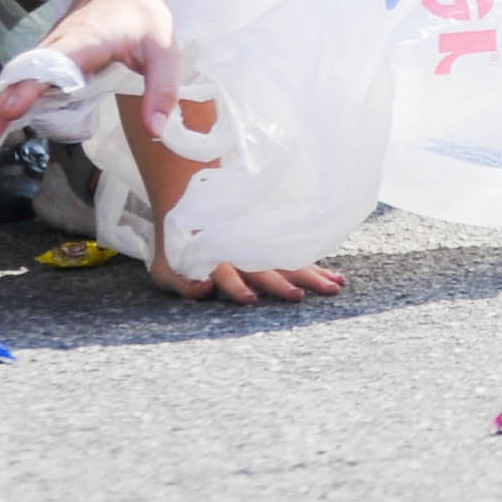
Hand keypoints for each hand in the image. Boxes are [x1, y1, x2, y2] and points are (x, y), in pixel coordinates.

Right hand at [0, 0, 177, 144]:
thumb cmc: (141, 15)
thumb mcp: (163, 51)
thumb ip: (161, 91)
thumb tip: (155, 132)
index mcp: (86, 41)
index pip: (53, 63)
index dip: (32, 85)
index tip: (14, 108)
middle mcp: (59, 43)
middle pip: (26, 71)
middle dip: (8, 101)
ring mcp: (50, 46)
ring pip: (21, 72)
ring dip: (5, 99)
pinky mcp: (48, 52)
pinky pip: (25, 73)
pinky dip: (12, 92)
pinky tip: (5, 116)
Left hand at [153, 253, 344, 306]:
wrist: (190, 201)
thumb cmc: (176, 247)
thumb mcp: (166, 270)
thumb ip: (183, 283)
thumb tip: (205, 288)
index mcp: (216, 261)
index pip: (227, 276)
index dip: (236, 287)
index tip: (249, 300)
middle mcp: (241, 253)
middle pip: (265, 270)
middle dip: (283, 284)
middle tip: (301, 298)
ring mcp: (258, 247)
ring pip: (286, 261)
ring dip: (310, 275)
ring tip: (334, 286)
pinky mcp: (268, 242)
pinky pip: (295, 255)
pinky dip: (314, 265)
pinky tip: (335, 275)